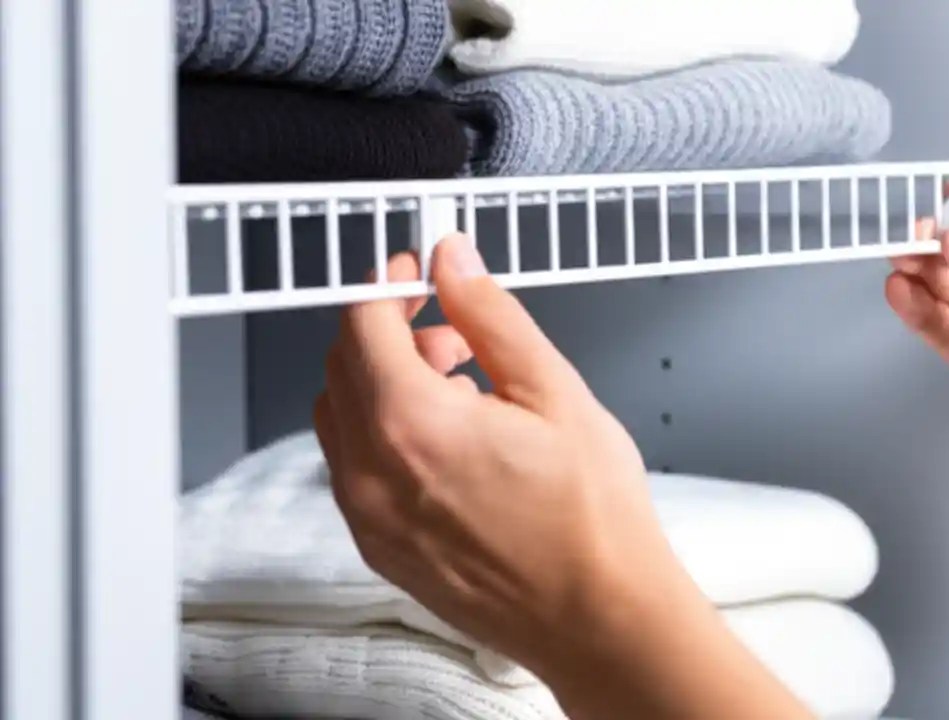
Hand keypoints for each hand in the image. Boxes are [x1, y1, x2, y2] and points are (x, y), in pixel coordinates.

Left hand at [314, 237, 811, 719]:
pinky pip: (352, 467)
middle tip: (452, 328)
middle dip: (389, 329)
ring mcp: (368, 519)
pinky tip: (449, 440)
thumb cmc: (592, 522)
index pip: (363, 321)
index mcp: (413, 425)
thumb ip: (492, 317)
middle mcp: (373, 474)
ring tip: (459, 388)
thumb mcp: (555, 392)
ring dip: (383, 381)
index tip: (418, 273)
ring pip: (340, 416)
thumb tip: (455, 265)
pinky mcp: (379, 549)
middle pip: (343, 365)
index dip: (390, 282)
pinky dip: (382, 433)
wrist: (599, 619)